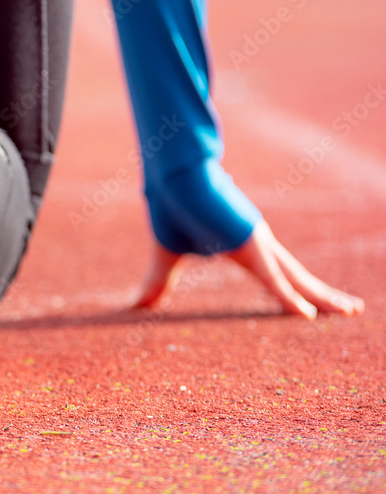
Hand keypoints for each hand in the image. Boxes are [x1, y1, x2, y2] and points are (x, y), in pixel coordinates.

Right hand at [132, 220, 364, 317]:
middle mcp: (259, 244)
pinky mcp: (249, 242)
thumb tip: (137, 308)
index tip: (311, 309)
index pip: (277, 274)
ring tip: (355, 311)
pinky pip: (272, 279)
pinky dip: (288, 298)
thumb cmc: (171, 207)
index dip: (293, 292)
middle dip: (326, 294)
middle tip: (354, 310)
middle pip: (298, 275)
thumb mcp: (166, 256)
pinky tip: (306, 316)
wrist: (172, 176)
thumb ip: (159, 283)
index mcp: (243, 246)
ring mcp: (258, 242)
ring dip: (325, 297)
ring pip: (297, 278)